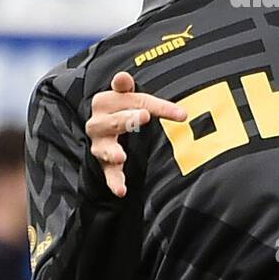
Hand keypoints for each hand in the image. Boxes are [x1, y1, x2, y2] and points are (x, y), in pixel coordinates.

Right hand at [87, 71, 186, 197]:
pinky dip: (115, 181)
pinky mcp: (103, 162)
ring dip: (113, 152)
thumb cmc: (125, 111)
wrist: (105, 131)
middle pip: (114, 120)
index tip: (136, 89)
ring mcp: (100, 143)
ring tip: (121, 156)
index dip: (133, 89)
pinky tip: (121, 190)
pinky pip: (109, 173)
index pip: (124, 93)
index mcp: (108, 100)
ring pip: (105, 147)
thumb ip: (153, 103)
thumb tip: (179, 111)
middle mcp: (100, 121)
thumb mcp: (137, 101)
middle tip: (144, 116)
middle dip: (128, 118)